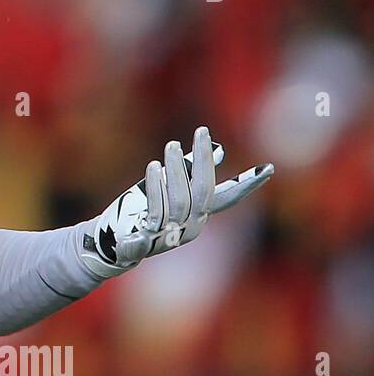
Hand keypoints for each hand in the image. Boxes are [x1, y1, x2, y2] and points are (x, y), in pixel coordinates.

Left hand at [79, 126, 273, 279]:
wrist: (108, 244)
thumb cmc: (140, 211)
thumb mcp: (167, 189)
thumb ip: (190, 172)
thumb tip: (219, 150)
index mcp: (198, 215)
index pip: (227, 197)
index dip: (246, 184)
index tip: (267, 169)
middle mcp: (189, 228)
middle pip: (203, 193)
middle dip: (203, 161)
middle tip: (201, 132)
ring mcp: (169, 236)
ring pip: (179, 201)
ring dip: (175, 169)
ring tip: (169, 146)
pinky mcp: (146, 242)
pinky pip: (153, 213)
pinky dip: (154, 189)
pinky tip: (153, 166)